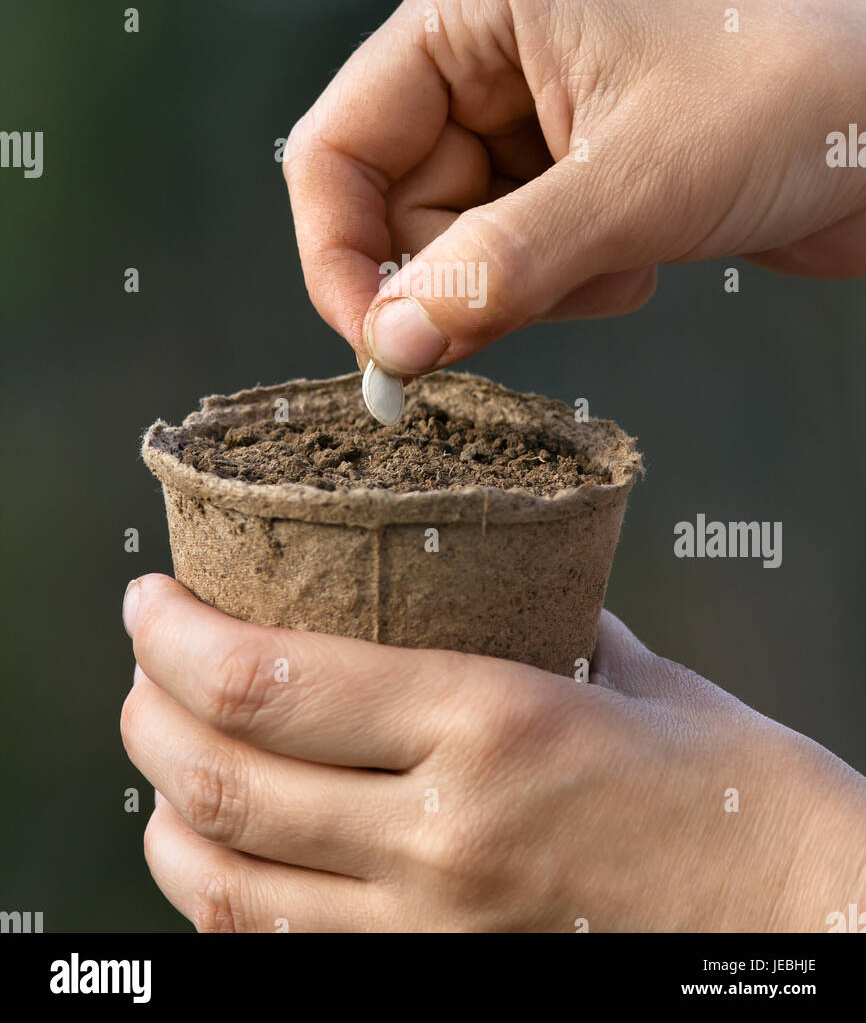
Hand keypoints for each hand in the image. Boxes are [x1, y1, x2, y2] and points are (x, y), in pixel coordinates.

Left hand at [121, 574, 865, 931]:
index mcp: (490, 723)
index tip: (150, 597)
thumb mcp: (624, 668)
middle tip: (144, 660)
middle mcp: (443, 836)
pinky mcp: (438, 983)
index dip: (176, 638)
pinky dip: (222, 897)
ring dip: (163, 814)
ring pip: (228, 888)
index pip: (272, 683)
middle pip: (224, 784)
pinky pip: (282, 952)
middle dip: (148, 712)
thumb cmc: (729, 784)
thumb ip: (521, 614)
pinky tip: (223, 848)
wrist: (798, 922)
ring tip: (161, 752)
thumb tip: (451, 566)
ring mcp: (432, 930)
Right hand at [284, 0, 865, 376]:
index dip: (340, 256)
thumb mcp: (632, 189)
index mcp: (469, 11)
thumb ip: (499, 267)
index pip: (336, 146)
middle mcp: (480, 56)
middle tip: (540, 301)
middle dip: (461, 277)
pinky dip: (565, 284)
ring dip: (527, 285)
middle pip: (394, 207)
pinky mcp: (563, 171)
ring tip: (620, 256)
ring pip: (453, 247)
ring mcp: (522, 116)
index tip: (381, 352)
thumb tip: (389, 343)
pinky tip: (640, 255)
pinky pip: (509, 261)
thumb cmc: (785, 102)